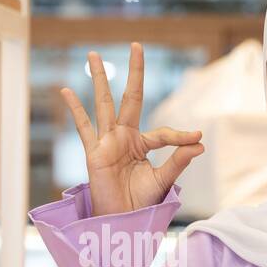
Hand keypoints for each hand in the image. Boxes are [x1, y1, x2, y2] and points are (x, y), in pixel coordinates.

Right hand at [60, 42, 204, 217]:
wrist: (122, 221)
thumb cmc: (141, 203)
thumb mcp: (163, 180)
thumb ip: (178, 161)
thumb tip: (200, 143)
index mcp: (142, 143)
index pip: (163, 132)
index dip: (180, 135)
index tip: (198, 137)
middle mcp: (124, 136)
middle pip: (130, 97)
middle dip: (134, 72)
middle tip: (137, 45)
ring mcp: (108, 142)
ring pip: (104, 103)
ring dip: (100, 78)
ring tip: (94, 54)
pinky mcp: (94, 152)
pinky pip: (83, 127)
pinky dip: (74, 109)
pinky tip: (66, 90)